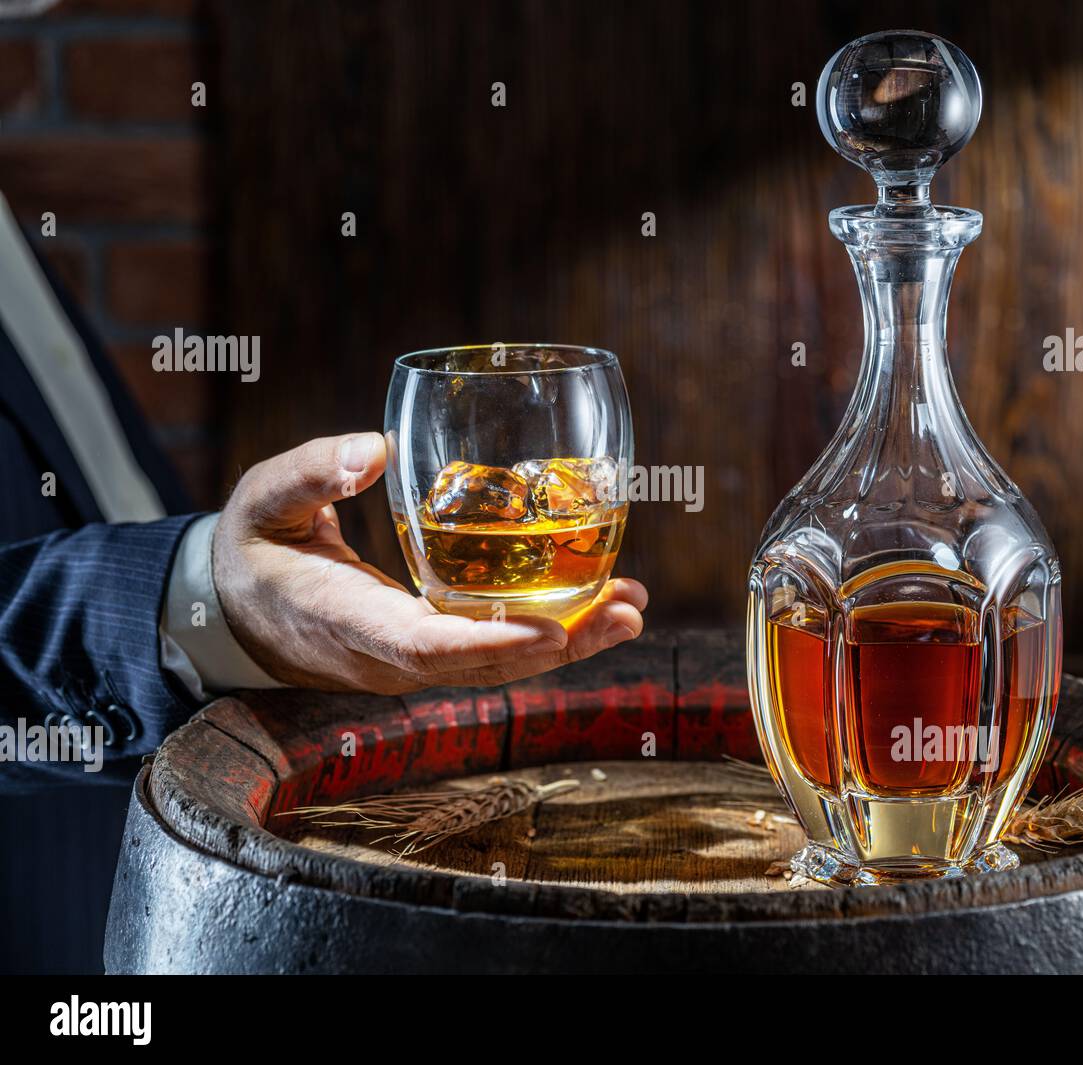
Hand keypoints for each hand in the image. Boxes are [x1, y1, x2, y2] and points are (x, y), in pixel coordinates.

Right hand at [212, 432, 646, 692]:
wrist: (236, 610)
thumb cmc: (254, 550)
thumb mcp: (263, 501)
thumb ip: (313, 474)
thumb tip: (375, 449)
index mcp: (347, 624)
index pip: (429, 647)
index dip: (493, 643)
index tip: (554, 631)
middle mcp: (390, 657)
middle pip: (487, 665)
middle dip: (562, 644)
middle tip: (628, 611)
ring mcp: (413, 661)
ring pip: (500, 662)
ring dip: (570, 638)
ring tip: (631, 607)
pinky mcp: (430, 648)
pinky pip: (494, 647)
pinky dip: (546, 628)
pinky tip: (593, 602)